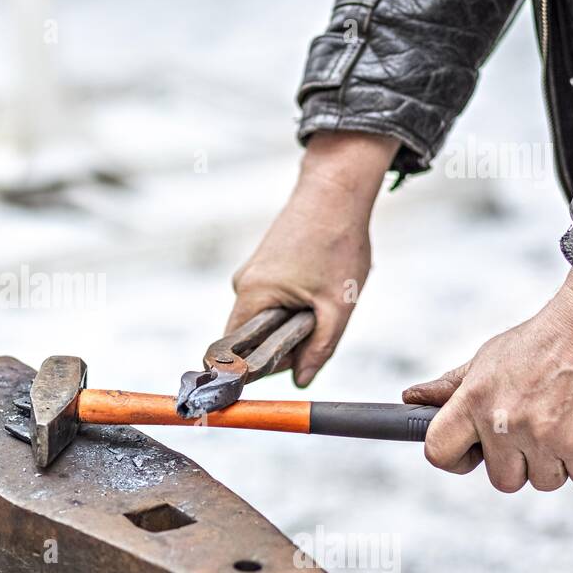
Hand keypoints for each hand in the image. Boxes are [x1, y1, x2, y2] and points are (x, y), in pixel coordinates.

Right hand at [228, 131, 397, 385]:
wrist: (336, 190)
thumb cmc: (336, 241)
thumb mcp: (338, 304)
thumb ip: (320, 348)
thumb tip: (301, 381)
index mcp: (253, 295)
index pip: (233, 350)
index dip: (248, 371)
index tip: (264, 382)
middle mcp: (243, 284)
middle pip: (250, 337)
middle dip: (281, 345)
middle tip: (317, 332)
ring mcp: (252, 272)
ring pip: (264, 317)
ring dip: (290, 322)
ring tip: (324, 300)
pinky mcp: (263, 264)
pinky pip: (271, 299)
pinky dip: (292, 304)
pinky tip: (319, 285)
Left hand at [403, 272, 572, 491]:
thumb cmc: (541, 342)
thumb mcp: (487, 359)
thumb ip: (451, 387)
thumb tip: (412, 398)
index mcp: (473, 400)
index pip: (438, 451)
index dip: (455, 459)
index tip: (473, 453)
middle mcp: (501, 422)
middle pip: (502, 480)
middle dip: (520, 463)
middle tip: (535, 430)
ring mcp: (541, 436)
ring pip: (544, 481)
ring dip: (557, 462)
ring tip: (564, 421)